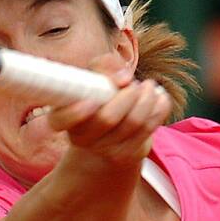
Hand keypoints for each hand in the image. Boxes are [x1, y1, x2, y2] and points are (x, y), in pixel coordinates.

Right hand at [45, 54, 170, 172]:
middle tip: (134, 83)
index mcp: (62, 116)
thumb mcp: (95, 76)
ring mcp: (104, 149)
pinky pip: (149, 129)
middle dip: (127, 95)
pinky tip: (158, 98)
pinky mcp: (127, 154)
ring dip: (147, 98)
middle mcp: (80, 137)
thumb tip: (124, 77)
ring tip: (147, 87)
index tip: (93, 100)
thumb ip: (103, 66)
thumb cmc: (99, 96)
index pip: (60, 120)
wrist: (111, 132)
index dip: (76, 113)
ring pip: (133, 122)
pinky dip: (159, 108)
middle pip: (107, 118)